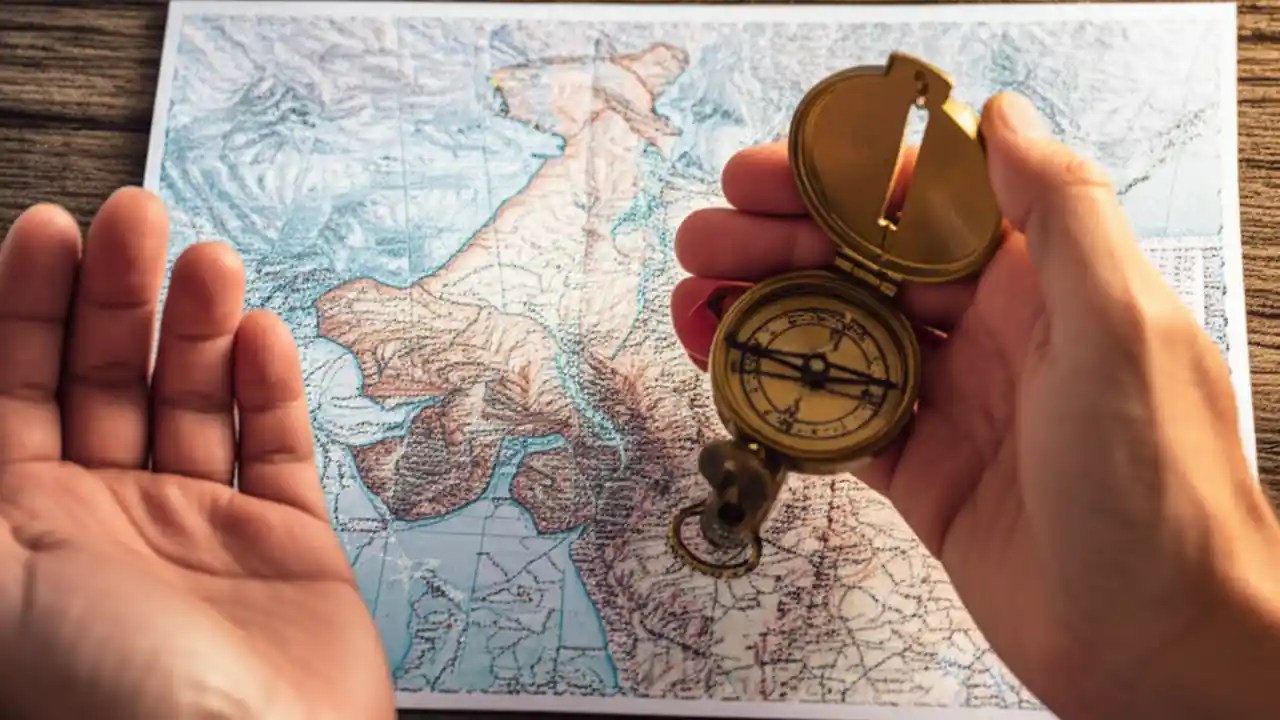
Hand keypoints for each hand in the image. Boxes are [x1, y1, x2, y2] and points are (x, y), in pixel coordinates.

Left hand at [0, 189, 392, 718]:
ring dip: (198, 328)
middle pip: (108, 380)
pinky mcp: (283, 543)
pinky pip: (273, 449)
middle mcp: (108, 520)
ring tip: (209, 262)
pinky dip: (268, 390)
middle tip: (139, 217)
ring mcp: (200, 530)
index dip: (28, 306)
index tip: (51, 230)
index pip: (15, 390)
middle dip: (118, 296)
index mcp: (24, 526)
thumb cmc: (101, 688)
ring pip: (195, 402)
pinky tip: (259, 337)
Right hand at [672, 93, 1279, 717]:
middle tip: (705, 240)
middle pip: (866, 265)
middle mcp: (997, 334)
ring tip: (695, 301)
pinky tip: (733, 374)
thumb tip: (1002, 116)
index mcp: (1045, 284)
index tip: (767, 175)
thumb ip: (1062, 212)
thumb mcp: (1123, 327)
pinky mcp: (922, 471)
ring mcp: (953, 403)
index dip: (839, 181)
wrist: (1156, 647)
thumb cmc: (1162, 490)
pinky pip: (837, 418)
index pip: (924, 205)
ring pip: (840, 336)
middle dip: (778, 243)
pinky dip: (781, 394)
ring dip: (765, 312)